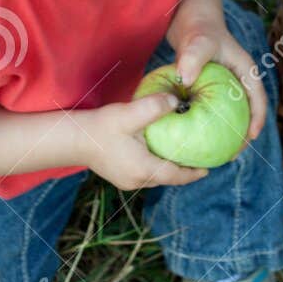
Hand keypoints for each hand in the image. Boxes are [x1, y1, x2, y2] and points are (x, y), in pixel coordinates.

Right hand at [74, 94, 210, 189]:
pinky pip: (146, 174)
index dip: (193, 173)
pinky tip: (159, 152)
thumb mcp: (129, 114)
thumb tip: (176, 100)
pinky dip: (157, 166)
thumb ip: (154, 107)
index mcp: (143, 169)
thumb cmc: (100, 127)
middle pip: (167, 178)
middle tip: (199, 159)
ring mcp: (127, 181)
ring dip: (170, 169)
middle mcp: (137, 180)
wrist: (73, 139)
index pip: (175, 176)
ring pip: (156, 177)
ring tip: (183, 156)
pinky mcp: (120, 176)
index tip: (209, 168)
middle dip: (184, 172)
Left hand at [168, 17, 266, 142]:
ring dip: (228, 131)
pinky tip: (196, 136)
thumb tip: (185, 79)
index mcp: (246, 71)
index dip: (258, 119)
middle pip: (248, 111)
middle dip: (243, 134)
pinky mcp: (213, 87)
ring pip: (232, 113)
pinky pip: (215, 109)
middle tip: (231, 155)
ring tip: (216, 153)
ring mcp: (227, 84)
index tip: (251, 137)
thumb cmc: (199, 28)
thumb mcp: (198, 42)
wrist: (190, 18)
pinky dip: (210, 122)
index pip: (258, 98)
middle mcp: (239, 79)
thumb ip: (193, 57)